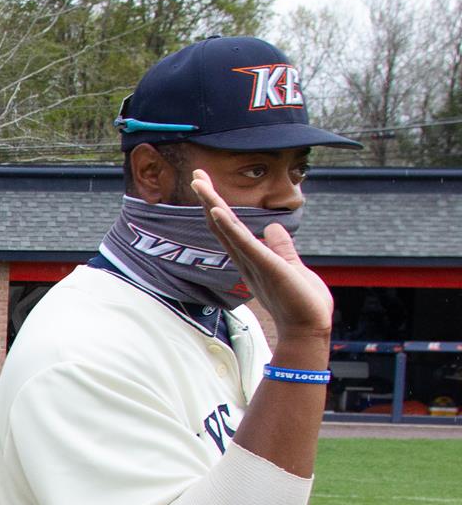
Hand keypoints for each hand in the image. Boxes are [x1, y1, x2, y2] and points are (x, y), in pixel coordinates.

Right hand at [192, 170, 332, 343]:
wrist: (307, 328)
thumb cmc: (300, 303)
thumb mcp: (291, 266)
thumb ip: (280, 246)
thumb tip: (273, 226)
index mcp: (251, 259)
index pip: (230, 228)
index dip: (218, 205)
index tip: (207, 185)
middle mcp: (245, 260)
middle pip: (221, 224)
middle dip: (209, 199)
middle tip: (196, 175)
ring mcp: (252, 262)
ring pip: (227, 229)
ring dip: (213, 204)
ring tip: (199, 184)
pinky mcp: (264, 266)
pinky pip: (242, 243)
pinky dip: (228, 226)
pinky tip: (217, 210)